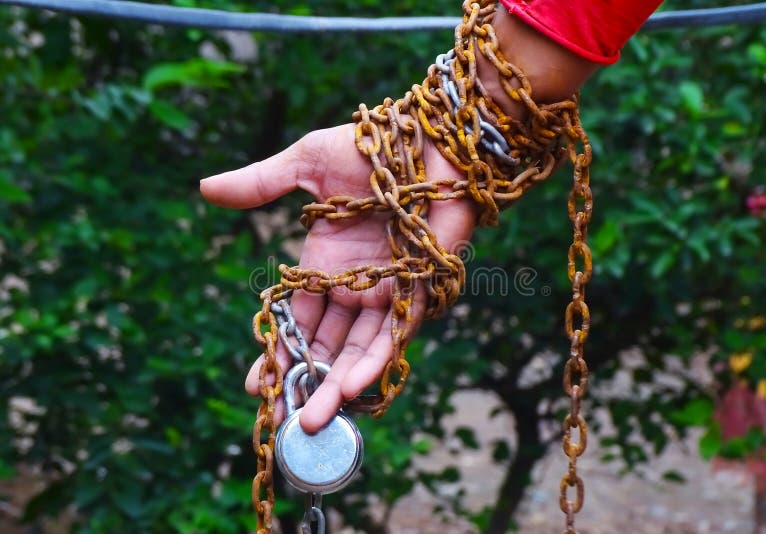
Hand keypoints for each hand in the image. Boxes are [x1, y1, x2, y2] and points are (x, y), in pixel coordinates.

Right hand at [200, 123, 475, 431]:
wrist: (430, 139)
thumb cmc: (371, 147)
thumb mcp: (307, 164)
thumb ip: (261, 183)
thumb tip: (205, 188)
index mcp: (325, 263)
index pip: (297, 317)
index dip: (279, 349)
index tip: (257, 383)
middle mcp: (355, 284)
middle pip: (326, 343)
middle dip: (304, 380)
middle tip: (282, 418)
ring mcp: (387, 290)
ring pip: (358, 348)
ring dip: (335, 384)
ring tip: (313, 419)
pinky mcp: (420, 290)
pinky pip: (395, 334)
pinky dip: (374, 361)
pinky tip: (351, 387)